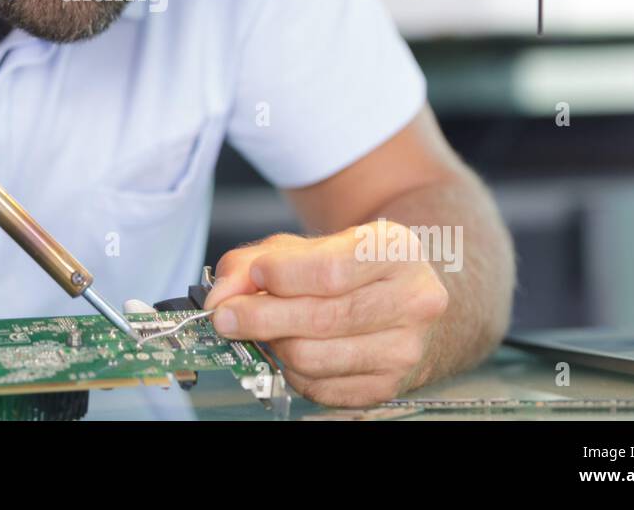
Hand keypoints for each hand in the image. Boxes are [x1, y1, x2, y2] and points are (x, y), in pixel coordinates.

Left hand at [203, 226, 449, 406]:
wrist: (405, 303)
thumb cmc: (351, 269)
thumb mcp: (308, 246)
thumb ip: (255, 261)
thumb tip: (220, 296)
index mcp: (396, 251)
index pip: (330, 271)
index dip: (282, 276)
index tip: (254, 276)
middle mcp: (412, 301)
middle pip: (319, 318)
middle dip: (260, 317)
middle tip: (226, 315)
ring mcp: (404, 349)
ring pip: (313, 357)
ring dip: (274, 345)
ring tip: (265, 330)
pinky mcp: (387, 386)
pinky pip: (318, 387)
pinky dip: (291, 371)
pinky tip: (291, 349)